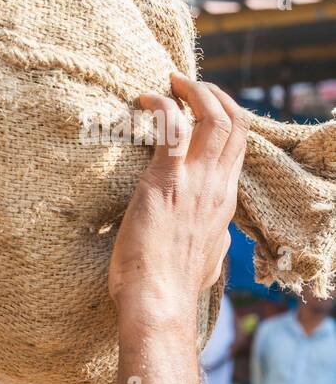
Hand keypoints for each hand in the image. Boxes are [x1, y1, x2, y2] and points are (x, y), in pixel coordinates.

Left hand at [108, 72, 247, 333]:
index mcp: (224, 203)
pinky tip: (145, 100)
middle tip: (185, 83)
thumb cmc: (169, 287)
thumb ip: (211, 239)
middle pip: (234, 125)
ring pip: (213, 118)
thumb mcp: (205, 259)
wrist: (157, 302)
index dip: (224, 118)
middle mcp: (216, 187)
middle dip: (213, 95)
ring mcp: (194, 183)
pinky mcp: (166, 182)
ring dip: (193, 91)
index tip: (201, 106)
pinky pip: (172, 130)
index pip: (238, 147)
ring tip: (170, 81)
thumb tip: (215, 237)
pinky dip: (162, 107)